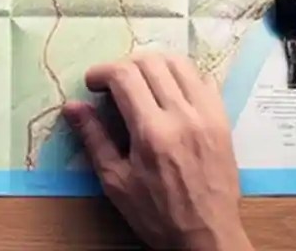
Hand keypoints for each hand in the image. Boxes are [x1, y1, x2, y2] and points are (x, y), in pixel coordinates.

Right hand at [63, 54, 251, 250]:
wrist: (207, 236)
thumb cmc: (157, 215)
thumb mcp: (116, 182)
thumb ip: (94, 138)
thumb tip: (72, 107)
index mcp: (152, 132)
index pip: (125, 75)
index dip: (102, 71)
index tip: (92, 83)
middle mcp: (182, 115)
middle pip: (151, 62)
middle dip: (124, 65)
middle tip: (113, 84)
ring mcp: (207, 115)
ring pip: (180, 63)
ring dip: (154, 64)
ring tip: (141, 82)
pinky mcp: (223, 120)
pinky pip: (204, 80)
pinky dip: (183, 76)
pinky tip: (171, 92)